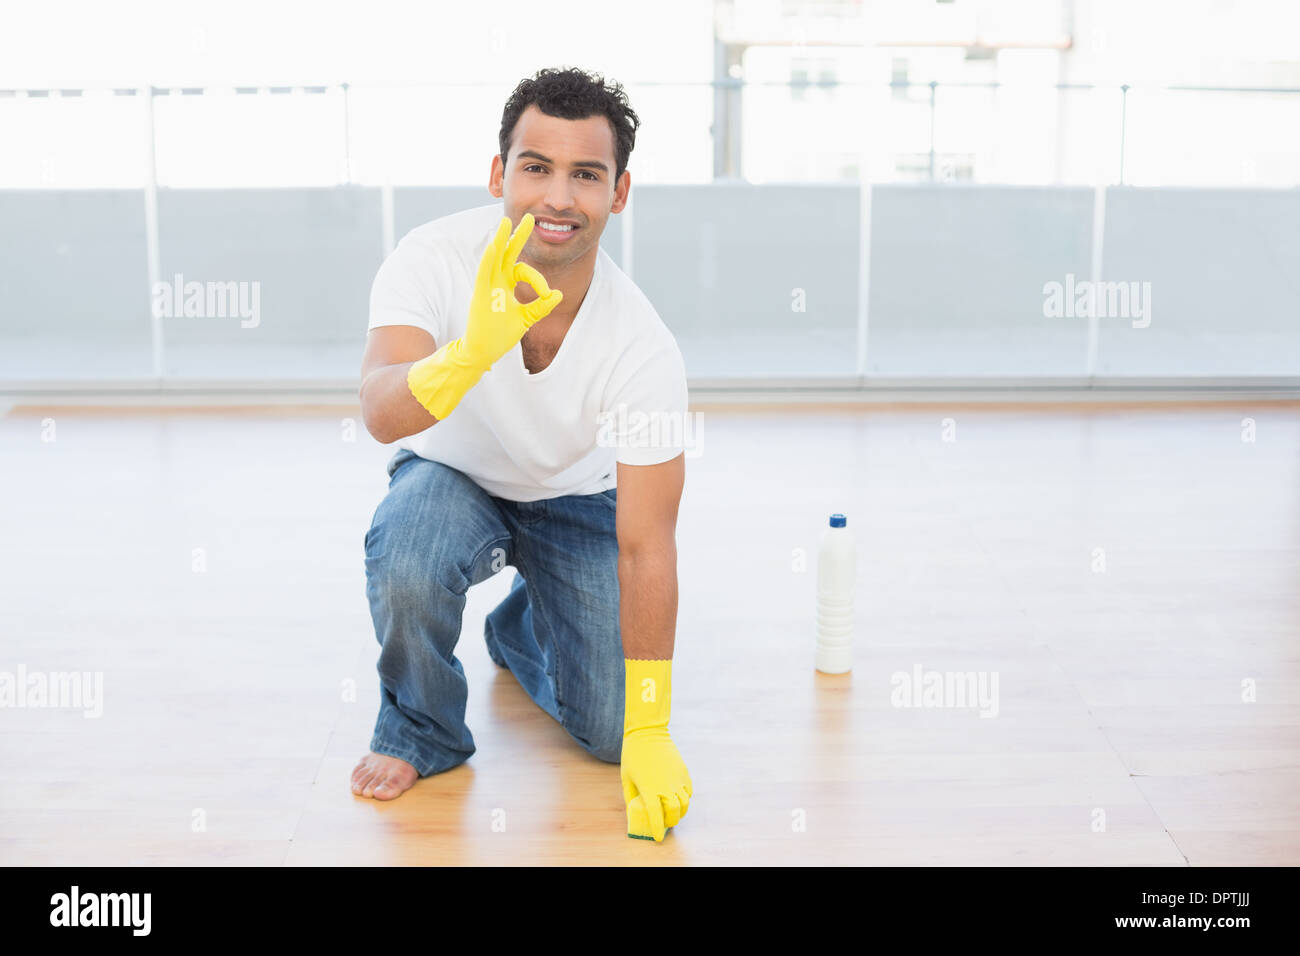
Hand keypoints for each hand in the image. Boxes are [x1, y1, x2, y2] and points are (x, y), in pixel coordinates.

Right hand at [406, 213, 561, 419]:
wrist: (481, 353)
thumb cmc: (500, 336)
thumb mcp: (526, 319)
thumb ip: (541, 306)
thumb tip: (558, 294)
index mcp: (505, 285)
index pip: (523, 271)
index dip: (538, 279)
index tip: (548, 294)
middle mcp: (496, 282)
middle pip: (508, 253)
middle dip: (518, 236)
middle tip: (530, 217)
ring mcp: (486, 287)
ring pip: (494, 258)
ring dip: (500, 240)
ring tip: (506, 223)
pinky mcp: (479, 296)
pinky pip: (483, 274)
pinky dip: (488, 261)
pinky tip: (494, 247)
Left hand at [622, 659, 691, 841]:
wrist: (647, 733)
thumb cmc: (632, 756)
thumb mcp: (626, 779)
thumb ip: (631, 797)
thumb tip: (635, 810)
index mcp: (649, 789)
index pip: (656, 816)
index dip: (657, 829)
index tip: (658, 838)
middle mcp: (666, 786)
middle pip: (675, 813)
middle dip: (672, 822)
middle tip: (666, 824)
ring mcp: (677, 778)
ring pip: (685, 803)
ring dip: (680, 812)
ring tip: (674, 813)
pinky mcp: (683, 771)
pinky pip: (688, 791)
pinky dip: (685, 798)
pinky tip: (678, 798)